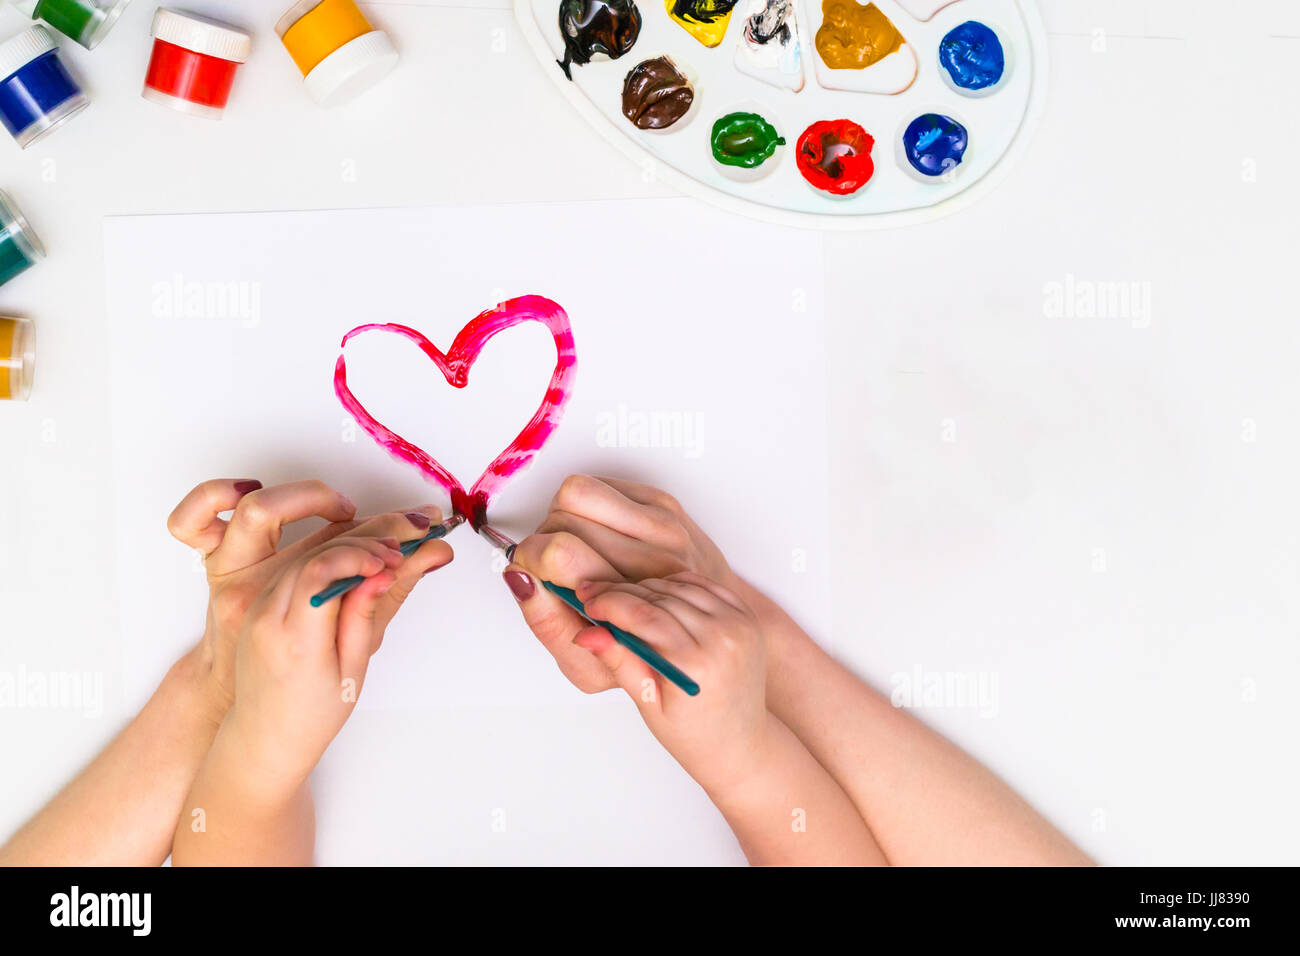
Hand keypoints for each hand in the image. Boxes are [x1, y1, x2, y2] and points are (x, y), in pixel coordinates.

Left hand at [166, 478, 446, 718]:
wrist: (262, 737)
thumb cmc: (310, 715)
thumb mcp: (352, 670)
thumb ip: (366, 616)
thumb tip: (387, 572)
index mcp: (295, 641)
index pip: (321, 572)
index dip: (361, 554)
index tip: (394, 557)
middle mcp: (267, 619)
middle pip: (314, 555)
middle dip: (364, 541)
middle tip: (404, 541)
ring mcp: (256, 609)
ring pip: (303, 554)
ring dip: (348, 545)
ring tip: (387, 550)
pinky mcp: (257, 604)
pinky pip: (293, 566)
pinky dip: (328, 557)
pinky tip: (357, 559)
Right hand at [502, 475, 735, 692]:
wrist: (711, 630)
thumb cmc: (649, 652)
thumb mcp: (591, 671)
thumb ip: (550, 626)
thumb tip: (521, 579)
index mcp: (641, 609)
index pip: (562, 555)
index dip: (532, 561)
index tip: (529, 573)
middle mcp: (658, 562)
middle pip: (563, 519)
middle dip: (544, 542)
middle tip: (554, 569)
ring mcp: (666, 528)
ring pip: (577, 493)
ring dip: (561, 519)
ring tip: (573, 550)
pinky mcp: (665, 505)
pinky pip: (599, 484)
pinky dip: (585, 507)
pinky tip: (594, 536)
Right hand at [572, 572, 769, 796]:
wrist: (739, 741)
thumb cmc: (692, 733)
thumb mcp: (648, 703)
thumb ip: (620, 662)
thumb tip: (586, 634)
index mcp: (697, 664)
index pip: (644, 616)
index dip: (609, 602)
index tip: (585, 599)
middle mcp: (723, 638)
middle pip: (660, 596)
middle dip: (621, 592)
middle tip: (592, 593)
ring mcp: (739, 624)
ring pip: (680, 586)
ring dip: (646, 587)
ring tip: (620, 598)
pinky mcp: (746, 617)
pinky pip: (704, 586)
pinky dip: (676, 585)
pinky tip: (655, 595)